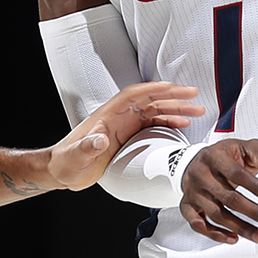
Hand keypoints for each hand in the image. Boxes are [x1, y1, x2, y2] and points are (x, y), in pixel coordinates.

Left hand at [48, 82, 202, 190]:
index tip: (171, 87)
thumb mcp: (76, 156)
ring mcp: (124, 126)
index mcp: (107, 115)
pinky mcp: (128, 136)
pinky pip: (152, 124)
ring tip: (196, 111)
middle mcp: (118, 117)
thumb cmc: (66, 161)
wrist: (62, 171)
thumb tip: (100, 140)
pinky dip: (168, 122)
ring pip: (154, 111)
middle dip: (172, 96)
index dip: (152, 89)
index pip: (133, 95)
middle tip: (194, 97)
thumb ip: (87, 147)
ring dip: (175, 109)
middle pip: (149, 100)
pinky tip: (181, 125)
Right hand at [179, 138, 257, 244]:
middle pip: (228, 197)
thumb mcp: (243, 147)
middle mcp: (200, 175)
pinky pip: (198, 224)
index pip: (236, 173)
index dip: (255, 187)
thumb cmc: (223, 156)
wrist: (196, 161)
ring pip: (216, 214)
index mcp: (214, 156)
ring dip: (240, 228)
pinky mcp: (187, 206)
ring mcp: (193, 192)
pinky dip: (215, 234)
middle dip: (254, 212)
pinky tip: (233, 238)